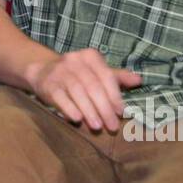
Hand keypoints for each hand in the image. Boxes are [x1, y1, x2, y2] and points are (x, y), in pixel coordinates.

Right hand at [24, 49, 141, 132]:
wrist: (43, 72)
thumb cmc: (76, 75)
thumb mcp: (96, 72)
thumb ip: (116, 77)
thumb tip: (139, 80)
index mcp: (89, 56)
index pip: (106, 76)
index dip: (114, 95)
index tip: (121, 113)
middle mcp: (74, 60)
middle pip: (93, 86)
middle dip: (104, 108)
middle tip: (112, 126)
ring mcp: (59, 72)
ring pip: (78, 92)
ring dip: (89, 111)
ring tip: (97, 126)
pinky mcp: (48, 84)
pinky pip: (60, 97)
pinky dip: (70, 109)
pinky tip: (77, 120)